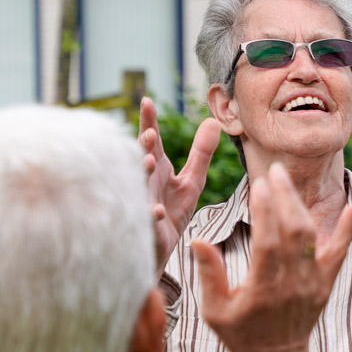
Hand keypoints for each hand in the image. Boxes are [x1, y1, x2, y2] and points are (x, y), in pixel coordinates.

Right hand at [140, 97, 221, 265]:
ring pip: (138, 187)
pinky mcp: (147, 229)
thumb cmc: (172, 213)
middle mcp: (146, 183)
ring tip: (148, 161)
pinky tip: (154, 209)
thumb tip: (213, 121)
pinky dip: (149, 214)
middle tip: (149, 134)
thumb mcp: (192, 181)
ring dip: (142, 174)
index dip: (149, 122)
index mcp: (157, 170)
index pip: (151, 142)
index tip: (147, 101)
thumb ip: (201, 153)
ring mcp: (143, 204)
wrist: (160, 251)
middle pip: (141, 160)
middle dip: (143, 147)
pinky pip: (146, 220)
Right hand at [191, 163, 351, 351]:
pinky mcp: (325, 285)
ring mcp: (312, 284)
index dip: (265, 211)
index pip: (268, 241)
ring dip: (301, 205)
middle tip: (274, 170)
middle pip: (292, 231)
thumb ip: (209, 274)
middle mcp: (292, 284)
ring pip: (311, 237)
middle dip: (284, 197)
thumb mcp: (214, 311)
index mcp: (263, 289)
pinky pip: (340, 254)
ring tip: (287, 180)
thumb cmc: (240, 336)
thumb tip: (198, 239)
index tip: (258, 185)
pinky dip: (347, 230)